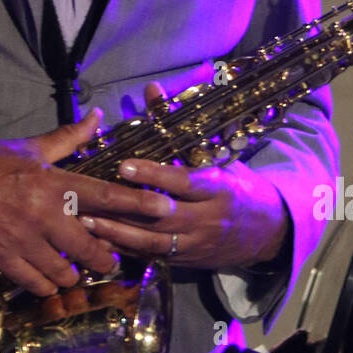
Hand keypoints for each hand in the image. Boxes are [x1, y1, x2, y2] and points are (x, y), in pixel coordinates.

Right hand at [0, 108, 175, 297]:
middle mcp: (42, 213)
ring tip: (73, 269)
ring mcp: (22, 240)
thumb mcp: (28, 147)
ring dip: (73, 275)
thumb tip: (97, 117)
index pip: (106, 195)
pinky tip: (46, 277)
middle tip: (107, 258)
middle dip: (104, 259)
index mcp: (52, 182)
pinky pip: (36, 285)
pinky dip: (46, 285)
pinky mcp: (2, 260)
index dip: (139, 204)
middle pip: (92, 248)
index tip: (165, 209)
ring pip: (65, 273)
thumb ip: (68, 138)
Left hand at [79, 83, 289, 270]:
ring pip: (154, 242)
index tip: (123, 166)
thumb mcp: (217, 154)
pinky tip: (100, 243)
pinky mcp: (188, 262)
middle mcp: (208, 219)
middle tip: (91, 200)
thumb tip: (152, 90)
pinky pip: (154, 258)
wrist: (266, 231)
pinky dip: (126, 251)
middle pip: (163, 217)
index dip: (153, 175)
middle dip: (125, 210)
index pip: (183, 182)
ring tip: (86, 222)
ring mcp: (197, 244)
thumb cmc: (236, 185)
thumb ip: (179, 125)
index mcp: (218, 188)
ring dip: (118, 234)